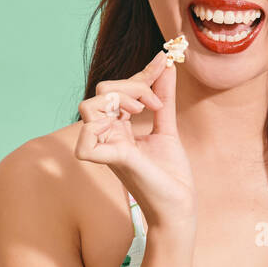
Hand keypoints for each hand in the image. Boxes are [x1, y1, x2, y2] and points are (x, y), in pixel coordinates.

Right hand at [75, 49, 195, 230]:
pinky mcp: (117, 161)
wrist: (179, 206)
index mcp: (119, 129)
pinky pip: (87, 144)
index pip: (118, 91)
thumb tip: (167, 66)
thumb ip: (164, 98)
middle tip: (155, 103)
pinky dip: (101, 127)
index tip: (164, 60)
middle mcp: (110, 136)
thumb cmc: (170, 175)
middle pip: (100, 93)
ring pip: (89, 108)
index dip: (140, 73)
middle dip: (130, 85)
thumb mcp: (167, 128)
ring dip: (118, 98)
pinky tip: (134, 120)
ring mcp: (110, 148)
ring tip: (143, 109)